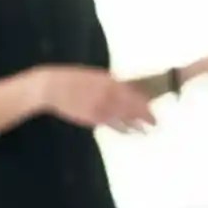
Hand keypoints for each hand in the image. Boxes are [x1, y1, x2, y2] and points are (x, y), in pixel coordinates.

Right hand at [35, 65, 154, 132]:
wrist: (52, 86)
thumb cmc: (74, 78)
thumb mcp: (96, 75)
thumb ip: (111, 82)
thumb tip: (127, 87)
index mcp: (109, 81)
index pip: (133, 92)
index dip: (144, 101)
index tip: (152, 105)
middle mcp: (107, 94)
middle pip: (131, 106)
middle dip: (145, 115)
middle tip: (155, 122)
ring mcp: (99, 107)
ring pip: (123, 117)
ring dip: (136, 125)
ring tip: (147, 130)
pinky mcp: (91, 117)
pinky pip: (111, 124)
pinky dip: (122, 129)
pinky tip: (129, 132)